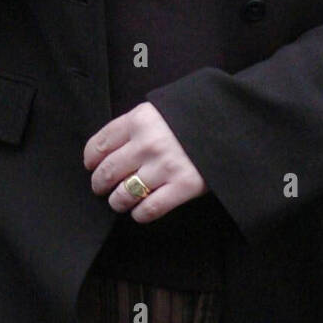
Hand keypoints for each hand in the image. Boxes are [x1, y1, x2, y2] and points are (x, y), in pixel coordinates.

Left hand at [83, 101, 207, 222]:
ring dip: (117, 201)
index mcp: (140, 119)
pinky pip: (149, 209)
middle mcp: (148, 143)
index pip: (100, 144)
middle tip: (101, 188)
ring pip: (124, 195)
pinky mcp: (184, 186)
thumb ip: (137, 125)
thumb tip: (111, 148)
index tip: (91, 166)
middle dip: (99, 184)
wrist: (231, 122)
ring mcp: (165, 166)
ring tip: (119, 201)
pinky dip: (140, 214)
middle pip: (107, 172)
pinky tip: (139, 211)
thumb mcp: (161, 109)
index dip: (91, 159)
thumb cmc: (193, 116)